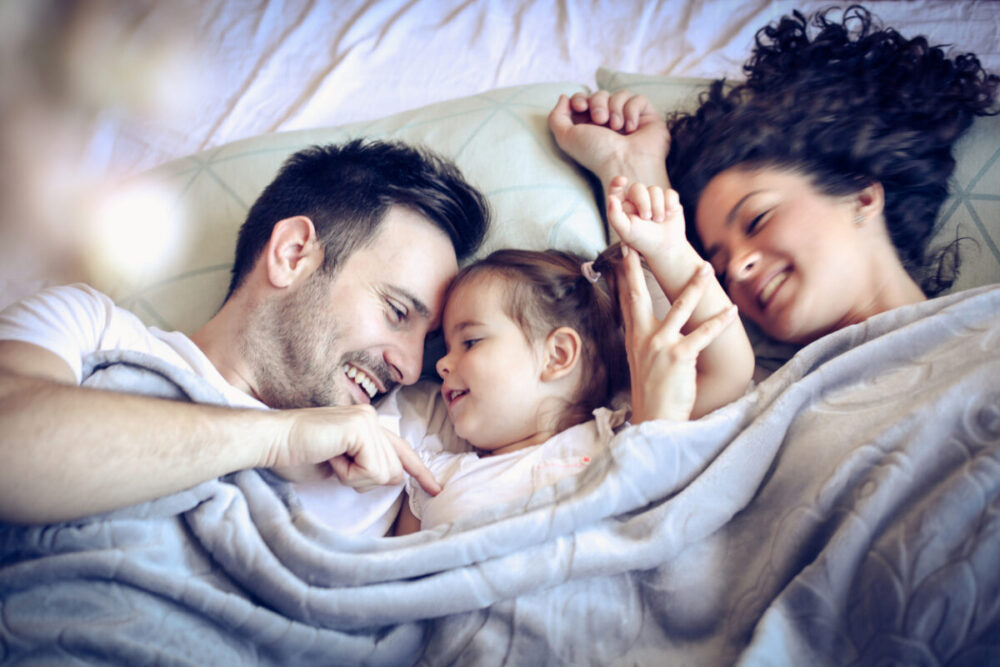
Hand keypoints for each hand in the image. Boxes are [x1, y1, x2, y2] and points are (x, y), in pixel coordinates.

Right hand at [274, 405, 440, 494]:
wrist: (272, 442)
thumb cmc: (297, 456)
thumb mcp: (340, 467)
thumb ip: (365, 467)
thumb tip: (392, 477)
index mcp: (367, 426)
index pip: (401, 451)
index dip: (419, 471)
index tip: (435, 489)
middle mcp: (372, 419)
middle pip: (393, 471)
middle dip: (362, 480)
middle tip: (333, 464)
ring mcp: (368, 420)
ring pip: (384, 473)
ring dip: (353, 478)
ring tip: (330, 458)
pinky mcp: (361, 427)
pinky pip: (372, 470)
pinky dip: (349, 474)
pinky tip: (331, 457)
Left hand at [548, 90, 668, 186]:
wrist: (625, 164)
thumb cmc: (596, 155)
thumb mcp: (567, 138)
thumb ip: (557, 117)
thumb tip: (563, 97)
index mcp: (590, 126)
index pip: (583, 99)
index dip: (580, 98)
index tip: (581, 107)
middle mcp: (609, 122)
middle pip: (600, 94)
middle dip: (598, 103)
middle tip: (601, 121)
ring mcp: (628, 118)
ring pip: (620, 94)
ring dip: (615, 108)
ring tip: (617, 128)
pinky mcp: (647, 116)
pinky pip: (638, 99)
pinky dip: (632, 111)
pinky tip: (632, 129)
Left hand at [607, 178, 686, 257]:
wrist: (665, 248)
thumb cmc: (643, 241)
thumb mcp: (625, 231)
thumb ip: (614, 215)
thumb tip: (611, 198)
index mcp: (623, 206)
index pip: (616, 189)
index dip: (617, 182)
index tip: (622, 181)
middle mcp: (637, 200)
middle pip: (637, 188)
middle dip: (643, 202)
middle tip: (647, 218)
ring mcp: (653, 198)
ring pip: (655, 190)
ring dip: (658, 207)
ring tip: (658, 221)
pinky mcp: (668, 199)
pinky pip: (669, 193)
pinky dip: (669, 204)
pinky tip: (669, 214)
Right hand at [618, 251, 737, 423]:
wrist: (654, 418)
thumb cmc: (652, 392)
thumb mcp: (641, 363)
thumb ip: (644, 340)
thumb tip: (647, 325)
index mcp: (634, 338)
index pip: (627, 300)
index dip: (626, 275)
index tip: (624, 254)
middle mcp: (643, 338)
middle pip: (639, 295)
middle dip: (639, 269)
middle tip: (639, 245)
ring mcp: (660, 346)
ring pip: (680, 307)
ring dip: (695, 285)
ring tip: (706, 268)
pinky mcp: (679, 357)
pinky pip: (703, 334)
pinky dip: (719, 321)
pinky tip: (731, 310)